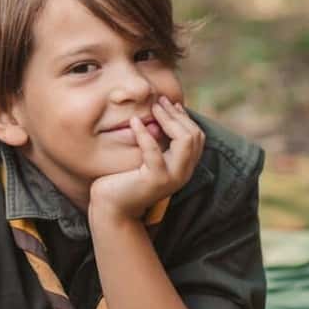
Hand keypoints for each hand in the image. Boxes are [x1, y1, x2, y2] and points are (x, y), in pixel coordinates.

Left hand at [89, 97, 204, 222]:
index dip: (184, 117)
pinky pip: (154, 152)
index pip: (196, 136)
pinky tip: (134, 121)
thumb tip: (161, 113)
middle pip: (194, 135)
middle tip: (159, 101)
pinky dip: (144, 134)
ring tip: (152, 109)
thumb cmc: (125, 178)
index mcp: (184, 166)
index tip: (168, 103)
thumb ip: (157, 141)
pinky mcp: (155, 180)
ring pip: (185, 141)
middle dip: (177, 115)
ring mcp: (172, 177)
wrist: (112, 207)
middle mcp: (183, 172)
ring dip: (168, 120)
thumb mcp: (146, 156)